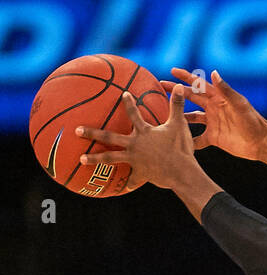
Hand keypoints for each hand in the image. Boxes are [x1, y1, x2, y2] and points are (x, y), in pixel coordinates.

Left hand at [76, 85, 196, 189]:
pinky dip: (128, 185)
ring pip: (111, 159)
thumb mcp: (179, 125)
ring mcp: (135, 160)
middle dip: (92, 133)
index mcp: (143, 132)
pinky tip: (122, 189)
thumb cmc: (181, 148)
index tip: (123, 95)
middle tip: (77, 130)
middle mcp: (134, 145)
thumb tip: (178, 86)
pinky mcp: (141, 174)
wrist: (182, 172)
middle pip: (109, 137)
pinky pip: (132, 180)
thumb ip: (177, 105)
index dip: (129, 103)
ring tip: (81, 159)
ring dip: (95, 159)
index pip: (134, 114)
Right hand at [163, 69, 266, 160]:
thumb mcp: (239, 104)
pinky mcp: (214, 137)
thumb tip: (213, 72)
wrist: (261, 143)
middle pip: (191, 98)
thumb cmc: (253, 121)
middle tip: (158, 87)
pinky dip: (188, 140)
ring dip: (178, 115)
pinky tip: (176, 141)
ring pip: (191, 117)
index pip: (199, 85)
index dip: (186, 77)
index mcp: (218, 98)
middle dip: (176, 93)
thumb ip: (225, 90)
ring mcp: (213, 123)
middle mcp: (213, 109)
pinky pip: (198, 139)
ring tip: (162, 113)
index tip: (172, 70)